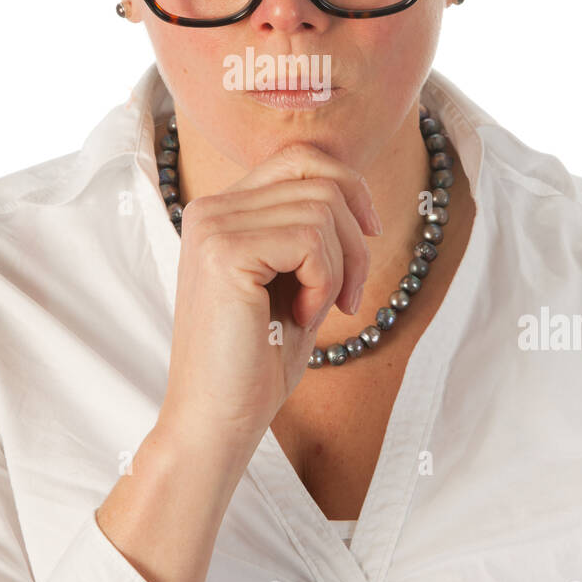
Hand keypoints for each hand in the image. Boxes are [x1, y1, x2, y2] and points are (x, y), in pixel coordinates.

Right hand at [159, 141, 381, 454]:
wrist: (215, 422)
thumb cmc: (257, 362)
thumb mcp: (293, 281)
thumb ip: (310, 231)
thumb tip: (354, 185)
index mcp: (222, 210)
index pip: (300, 159)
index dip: (349, 187)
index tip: (369, 235)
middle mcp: (211, 208)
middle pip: (319, 179)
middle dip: (355, 237)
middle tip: (348, 296)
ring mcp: (214, 227)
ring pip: (322, 208)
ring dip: (341, 267)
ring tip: (317, 311)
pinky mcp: (225, 252)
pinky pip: (310, 239)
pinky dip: (325, 281)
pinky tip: (302, 317)